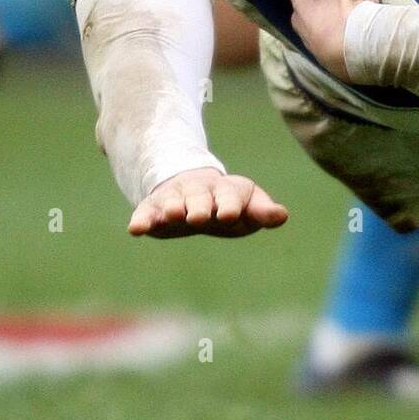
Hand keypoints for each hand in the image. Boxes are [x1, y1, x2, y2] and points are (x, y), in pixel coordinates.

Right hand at [129, 167, 287, 238]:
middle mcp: (199, 190)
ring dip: (173, 207)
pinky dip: (142, 220)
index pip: (231, 194)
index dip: (230, 204)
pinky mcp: (154, 208)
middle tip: (199, 217)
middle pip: (200, 195)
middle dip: (200, 206)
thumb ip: (261, 212)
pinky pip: (146, 212)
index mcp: (226, 190)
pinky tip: (136, 230)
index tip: (229, 215)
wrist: (188, 189)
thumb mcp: (245, 209)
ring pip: (174, 200)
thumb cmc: (224, 205)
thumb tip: (282, 215)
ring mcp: (175, 197)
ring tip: (174, 215)